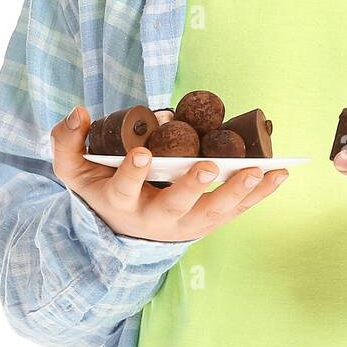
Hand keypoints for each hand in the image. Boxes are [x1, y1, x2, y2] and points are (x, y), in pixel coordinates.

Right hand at [51, 106, 287, 243]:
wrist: (123, 234)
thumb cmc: (102, 192)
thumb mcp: (74, 171)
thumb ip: (67, 142)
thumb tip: (78, 112)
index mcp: (121, 202)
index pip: (124, 188)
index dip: (132, 173)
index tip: (141, 155)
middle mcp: (155, 218)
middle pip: (175, 207)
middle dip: (191, 188)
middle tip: (206, 166)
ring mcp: (186, 223)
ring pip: (212, 212)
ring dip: (236, 192)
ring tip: (257, 171)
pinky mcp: (209, 222)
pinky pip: (237, 210)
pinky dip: (259, 194)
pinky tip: (279, 174)